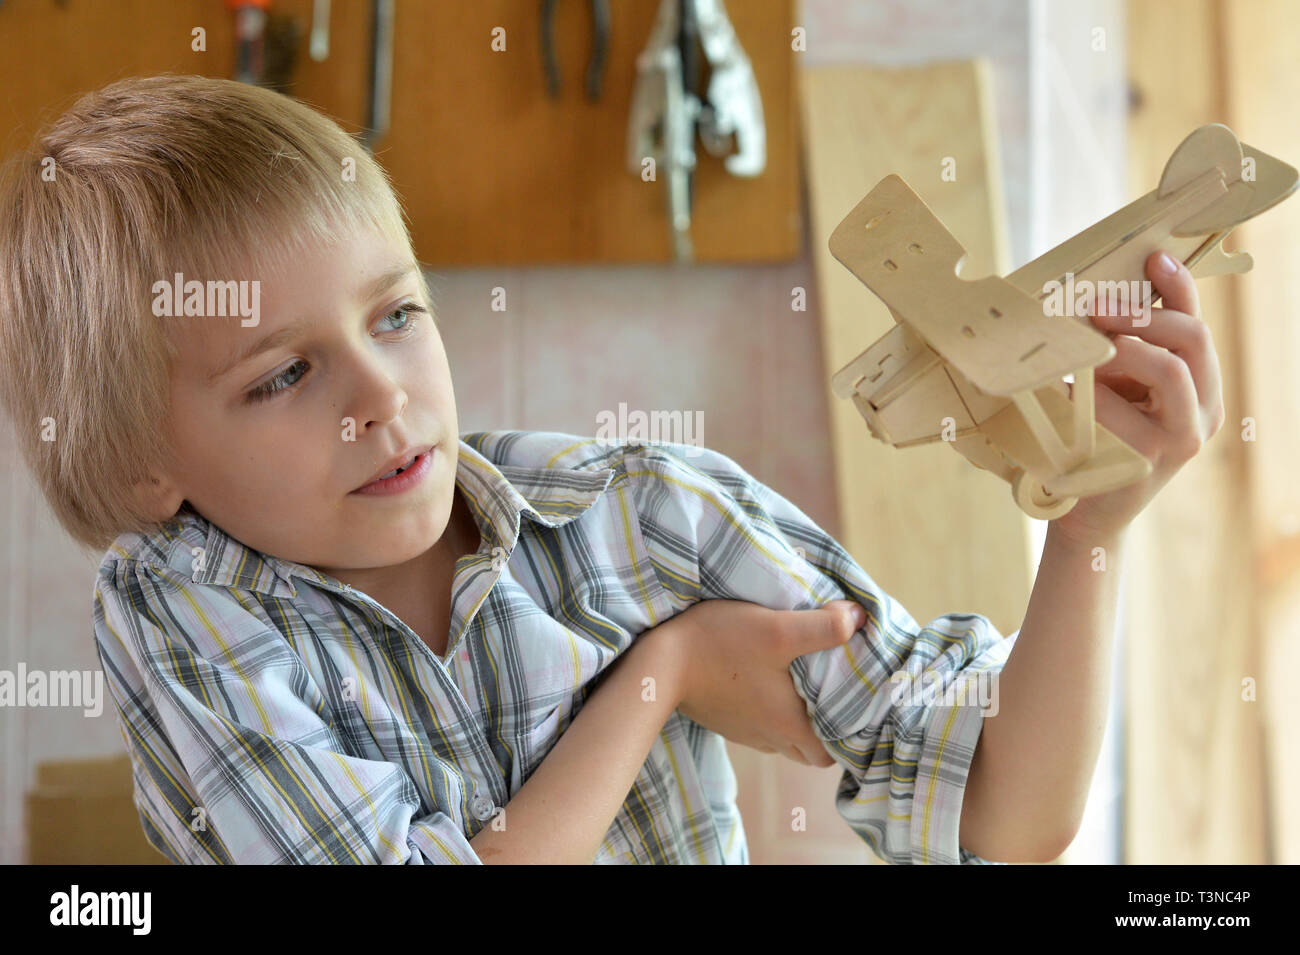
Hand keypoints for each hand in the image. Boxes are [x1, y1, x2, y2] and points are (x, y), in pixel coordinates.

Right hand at [661, 598, 864, 766]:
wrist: (659, 661)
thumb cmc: (720, 645)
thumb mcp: (777, 629)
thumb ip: (823, 627)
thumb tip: (859, 618)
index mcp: (788, 725)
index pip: (831, 755)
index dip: (847, 737)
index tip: (854, 709)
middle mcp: (768, 737)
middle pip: (808, 750)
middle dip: (825, 729)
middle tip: (834, 693)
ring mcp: (743, 731)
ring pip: (784, 739)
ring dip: (798, 720)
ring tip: (806, 686)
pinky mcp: (724, 718)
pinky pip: (760, 725)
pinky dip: (772, 712)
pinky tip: (769, 681)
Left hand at [1054, 250, 1226, 543]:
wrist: (1088, 512)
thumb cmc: (1100, 441)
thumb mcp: (1117, 389)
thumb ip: (1123, 352)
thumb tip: (1095, 297)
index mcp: (1201, 387)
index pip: (1196, 326)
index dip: (1178, 287)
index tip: (1152, 256)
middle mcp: (1203, 411)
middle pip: (1191, 340)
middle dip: (1142, 314)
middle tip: (1095, 307)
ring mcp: (1180, 439)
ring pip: (1166, 370)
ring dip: (1120, 350)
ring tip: (1082, 351)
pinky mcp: (1150, 461)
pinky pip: (1120, 409)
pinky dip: (1087, 394)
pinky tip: (1061, 393)